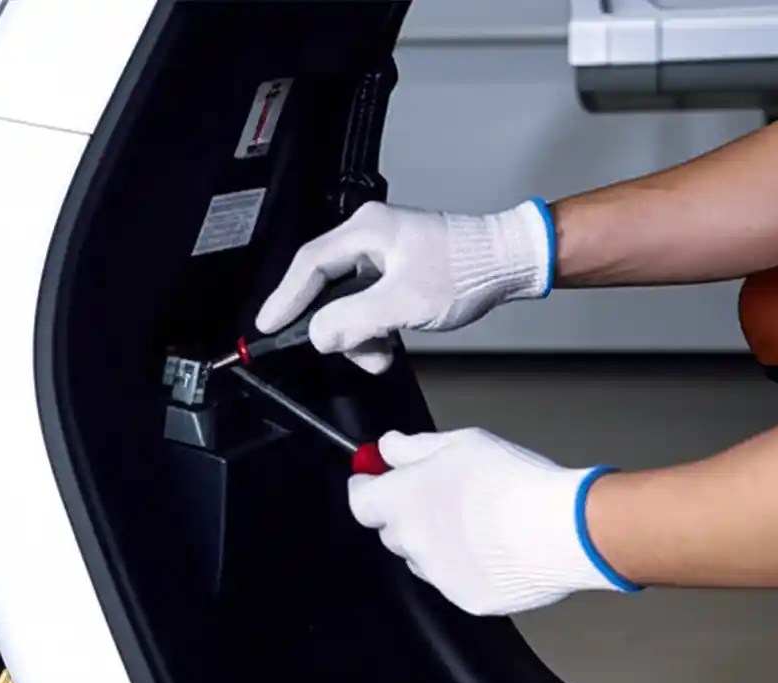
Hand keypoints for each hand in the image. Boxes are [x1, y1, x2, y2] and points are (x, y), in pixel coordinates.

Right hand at [256, 200, 555, 373]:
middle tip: (344, 353)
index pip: (309, 265)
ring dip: (359, 333)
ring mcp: (384, 252)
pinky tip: (388, 344)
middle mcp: (370, 236)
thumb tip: (318, 335)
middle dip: (335, 326)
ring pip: (348, 300)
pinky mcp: (397, 269)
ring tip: (380, 355)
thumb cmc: (466, 271)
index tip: (267, 326)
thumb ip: (353, 320)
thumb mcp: (404, 303)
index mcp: (367, 231)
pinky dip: (373, 327)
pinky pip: (368, 301)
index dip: (284, 298)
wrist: (510, 262)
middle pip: (326, 285)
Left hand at [349, 429, 639, 615]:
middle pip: (391, 531)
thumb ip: (413, 447)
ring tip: (477, 523)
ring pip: (422, 557)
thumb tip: (385, 448)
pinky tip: (496, 548)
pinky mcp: (465, 599)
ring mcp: (437, 575)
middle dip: (407, 514)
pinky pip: (453, 580)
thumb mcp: (460, 443)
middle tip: (441, 497)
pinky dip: (465, 565)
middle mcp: (411, 542)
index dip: (367, 489)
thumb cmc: (512, 480)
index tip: (376, 479)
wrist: (561, 530)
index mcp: (403, 500)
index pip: (360, 502)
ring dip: (435, 542)